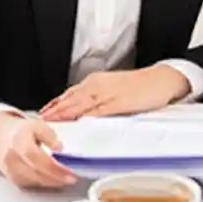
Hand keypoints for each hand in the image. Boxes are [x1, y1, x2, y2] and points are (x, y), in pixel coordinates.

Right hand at [0, 113, 76, 188]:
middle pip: (36, 172)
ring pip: (35, 181)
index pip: (36, 157)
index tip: (69, 170)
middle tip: (72, 178)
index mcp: (19, 142)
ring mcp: (12, 171)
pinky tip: (55, 180)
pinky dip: (45, 183)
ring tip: (67, 179)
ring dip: (53, 182)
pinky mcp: (14, 180)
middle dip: (56, 177)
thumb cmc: (20, 132)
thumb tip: (59, 147)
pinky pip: (32, 184)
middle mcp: (13, 158)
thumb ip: (48, 134)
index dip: (54, 167)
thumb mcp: (36, 125)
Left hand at [39, 66, 190, 121]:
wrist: (163, 79)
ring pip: (82, 103)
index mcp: (96, 83)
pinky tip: (81, 122)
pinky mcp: (121, 101)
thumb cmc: (141, 87)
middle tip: (40, 121)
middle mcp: (99, 86)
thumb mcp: (114, 91)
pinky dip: (89, 116)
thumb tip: (84, 114)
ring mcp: (109, 93)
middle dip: (55, 110)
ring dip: (66, 113)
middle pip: (72, 99)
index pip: (71, 94)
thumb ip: (98, 102)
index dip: (56, 104)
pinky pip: (102, 109)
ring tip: (53, 122)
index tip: (43, 114)